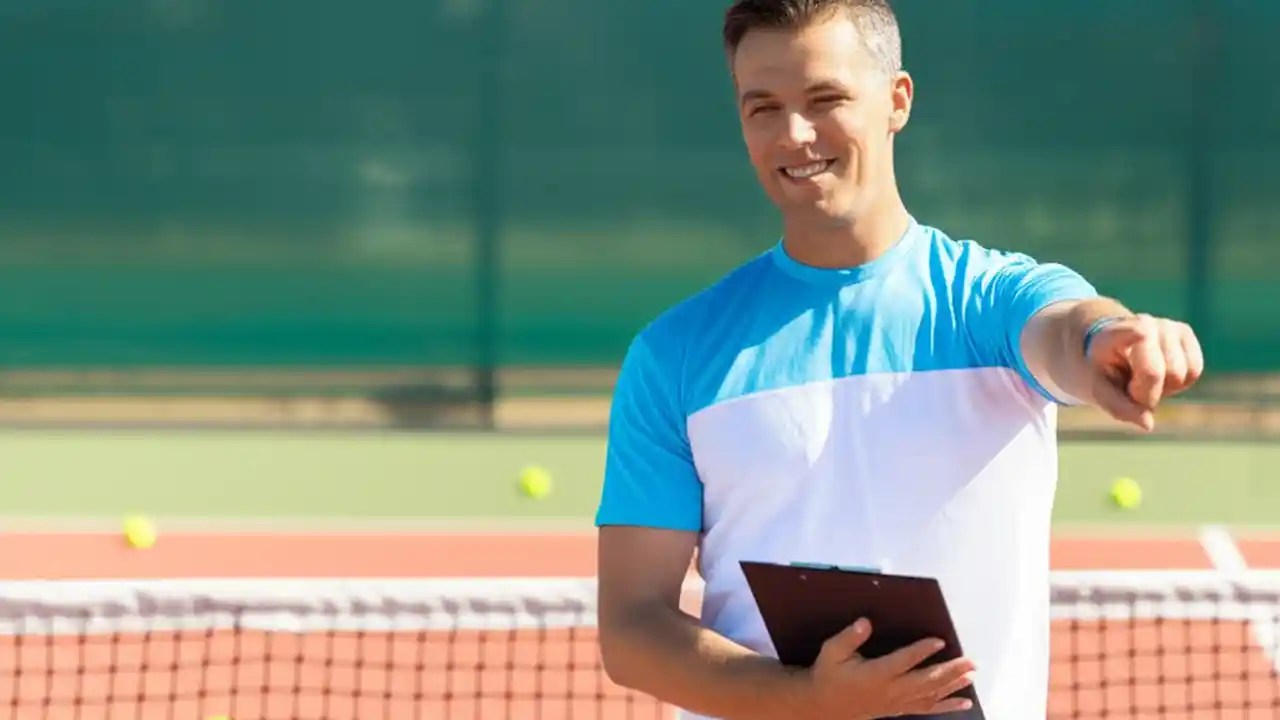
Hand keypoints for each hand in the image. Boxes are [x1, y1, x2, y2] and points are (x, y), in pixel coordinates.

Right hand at [803, 617, 975, 718]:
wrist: (826, 705)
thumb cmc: (830, 674)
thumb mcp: (831, 652)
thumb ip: (849, 637)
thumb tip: (865, 622)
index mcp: (874, 675)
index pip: (901, 662)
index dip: (920, 651)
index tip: (939, 640)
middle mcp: (890, 690)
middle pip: (924, 680)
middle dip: (949, 671)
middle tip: (969, 661)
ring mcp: (897, 702)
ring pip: (930, 694)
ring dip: (952, 684)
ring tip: (971, 673)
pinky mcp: (901, 708)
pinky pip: (928, 708)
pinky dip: (948, 705)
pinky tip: (965, 700)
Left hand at [1086, 313, 1203, 430]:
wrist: (1107, 346)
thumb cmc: (1099, 370)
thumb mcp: (1095, 390)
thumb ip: (1117, 406)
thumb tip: (1147, 424)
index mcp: (1111, 334)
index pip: (1132, 333)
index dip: (1138, 335)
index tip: (1141, 334)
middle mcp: (1143, 323)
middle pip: (1158, 373)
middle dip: (1146, 393)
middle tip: (1130, 388)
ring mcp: (1166, 325)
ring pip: (1180, 375)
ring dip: (1164, 389)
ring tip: (1143, 379)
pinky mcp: (1185, 333)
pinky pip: (1194, 371)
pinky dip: (1179, 383)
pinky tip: (1160, 376)